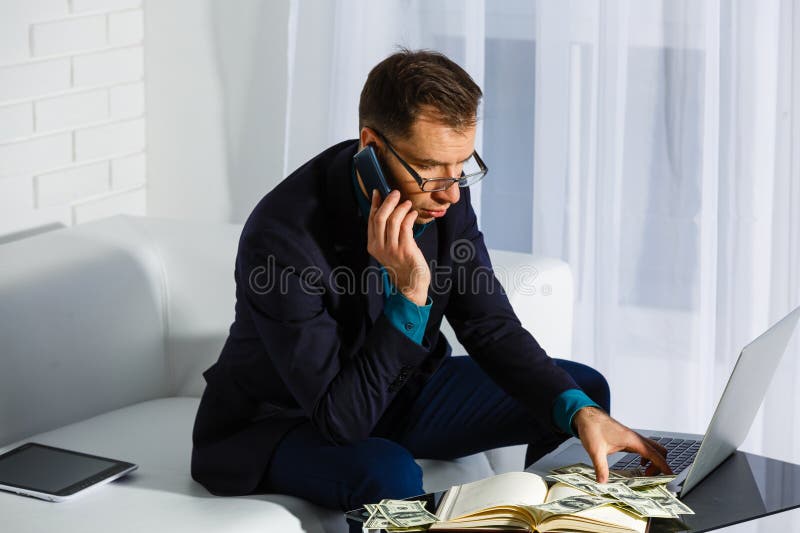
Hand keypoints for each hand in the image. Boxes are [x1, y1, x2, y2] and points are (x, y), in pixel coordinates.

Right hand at [367, 190, 430, 304]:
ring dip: (401, 208)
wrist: (410, 285)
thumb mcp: (387, 250)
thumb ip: (385, 234)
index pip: (371, 220)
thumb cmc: (401, 265)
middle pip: (380, 217)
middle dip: (388, 202)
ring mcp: (392, 249)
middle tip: (395, 193)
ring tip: (407, 204)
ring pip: (393, 220)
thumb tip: (388, 210)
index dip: (374, 204)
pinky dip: (409, 217)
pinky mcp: (405, 249)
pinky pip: (406, 226)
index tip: (378, 192)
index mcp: (373, 245)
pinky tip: (413, 214)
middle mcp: (380, 247)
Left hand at [572, 406, 672, 482]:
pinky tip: (640, 463)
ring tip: (645, 473)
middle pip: (659, 451)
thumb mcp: (595, 450)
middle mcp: (635, 438)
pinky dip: (648, 456)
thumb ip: (600, 467)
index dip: (664, 466)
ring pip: (653, 448)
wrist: (587, 415)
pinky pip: (645, 448)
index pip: (655, 455)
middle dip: (660, 465)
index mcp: (632, 440)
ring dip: (655, 460)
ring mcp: (633, 438)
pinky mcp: (629, 439)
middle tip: (650, 477)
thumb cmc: (592, 428)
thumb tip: (602, 481)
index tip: (670, 476)